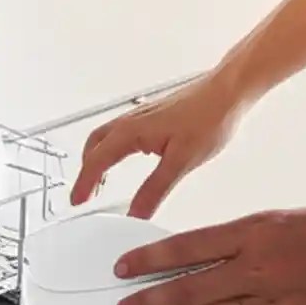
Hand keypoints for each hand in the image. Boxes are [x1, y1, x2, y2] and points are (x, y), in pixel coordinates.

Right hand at [70, 73, 250, 218]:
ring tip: (97, 182)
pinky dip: (110, 149)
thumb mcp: (181, 162)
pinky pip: (118, 133)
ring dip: (95, 159)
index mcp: (131, 132)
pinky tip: (123, 158)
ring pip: (104, 138)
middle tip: (83, 195)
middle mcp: (130, 121)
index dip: (84, 184)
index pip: (96, 161)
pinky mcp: (151, 115)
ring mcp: (140, 116)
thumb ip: (155, 189)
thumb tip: (136, 212)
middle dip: (85, 172)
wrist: (228, 92)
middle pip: (93, 147)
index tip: (76, 202)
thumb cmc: (210, 117)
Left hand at [112, 201, 305, 304]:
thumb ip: (252, 239)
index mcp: (260, 229)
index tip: (124, 268)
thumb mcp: (294, 219)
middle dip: (148, 300)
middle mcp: (264, 265)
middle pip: (189, 288)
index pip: (186, 246)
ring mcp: (283, 300)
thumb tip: (211, 255)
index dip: (147, 259)